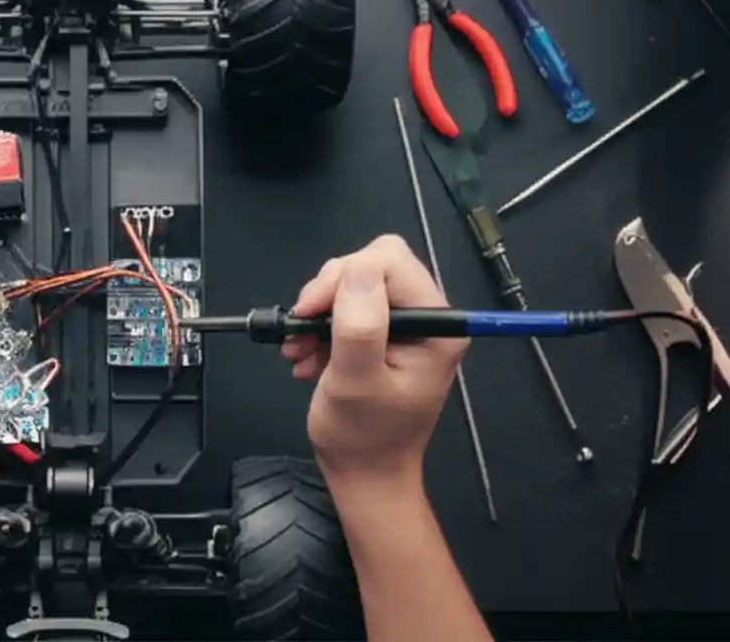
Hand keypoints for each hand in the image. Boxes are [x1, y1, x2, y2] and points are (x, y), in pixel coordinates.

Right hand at [282, 235, 466, 485]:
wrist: (365, 475)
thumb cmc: (363, 437)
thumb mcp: (356, 382)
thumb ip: (360, 325)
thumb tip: (357, 269)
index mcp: (436, 326)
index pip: (390, 261)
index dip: (343, 277)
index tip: (310, 311)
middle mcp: (426, 319)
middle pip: (372, 265)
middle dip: (329, 293)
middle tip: (304, 328)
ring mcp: (403, 326)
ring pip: (354, 283)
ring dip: (318, 313)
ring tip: (300, 349)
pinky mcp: (381, 335)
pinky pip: (346, 307)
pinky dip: (319, 327)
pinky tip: (306, 356)